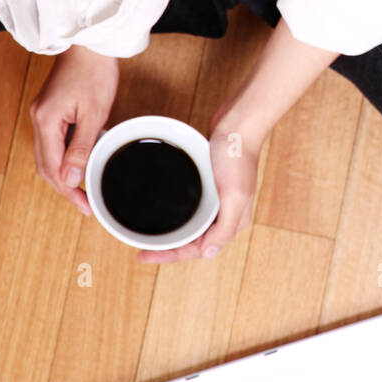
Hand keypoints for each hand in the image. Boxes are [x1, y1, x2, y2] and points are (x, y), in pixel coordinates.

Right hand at [29, 46, 119, 216]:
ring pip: (47, 156)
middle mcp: (39, 119)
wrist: (90, 45)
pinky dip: (63, 158)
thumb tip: (72, 179)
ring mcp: (42, 115)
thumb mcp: (94, 114)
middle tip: (85, 204)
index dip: (68, 191)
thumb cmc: (95, 72)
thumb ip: (82, 148)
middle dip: (65, 188)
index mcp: (46, 121)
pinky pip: (52, 143)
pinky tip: (78, 166)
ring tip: (84, 190)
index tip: (85, 206)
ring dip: (63, 175)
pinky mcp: (50, 111)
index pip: (52, 168)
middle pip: (45, 166)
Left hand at [137, 99, 263, 264]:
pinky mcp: (208, 186)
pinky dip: (176, 216)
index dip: (171, 256)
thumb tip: (209, 253)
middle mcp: (225, 214)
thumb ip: (224, 228)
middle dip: (169, 250)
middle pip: (193, 241)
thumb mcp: (234, 196)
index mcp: (233, 221)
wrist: (238, 125)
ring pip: (191, 226)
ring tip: (150, 238)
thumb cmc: (237, 157)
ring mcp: (216, 200)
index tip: (145, 256)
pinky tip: (163, 213)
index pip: (199, 249)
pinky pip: (190, 208)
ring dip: (172, 234)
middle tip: (143, 251)